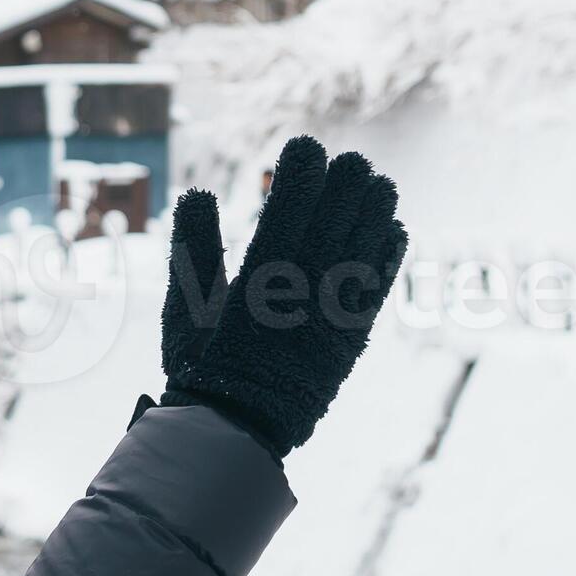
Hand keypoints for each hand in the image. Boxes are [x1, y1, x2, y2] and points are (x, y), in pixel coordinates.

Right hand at [161, 137, 407, 455]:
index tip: (303, 147)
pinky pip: (384, 277)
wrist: (242, 428)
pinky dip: (390, 248)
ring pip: (371, 237)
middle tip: (347, 162)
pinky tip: (392, 226)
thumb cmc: (205, 366)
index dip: (303, 167)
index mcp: (263, 272)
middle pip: (341, 210)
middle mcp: (307, 282)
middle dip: (346, 178)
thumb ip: (192, 248)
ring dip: (376, 205)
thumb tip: (196, 194)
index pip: (293, 201)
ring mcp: (337, 304)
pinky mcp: (356, 328)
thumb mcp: (183, 308)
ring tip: (376, 183)